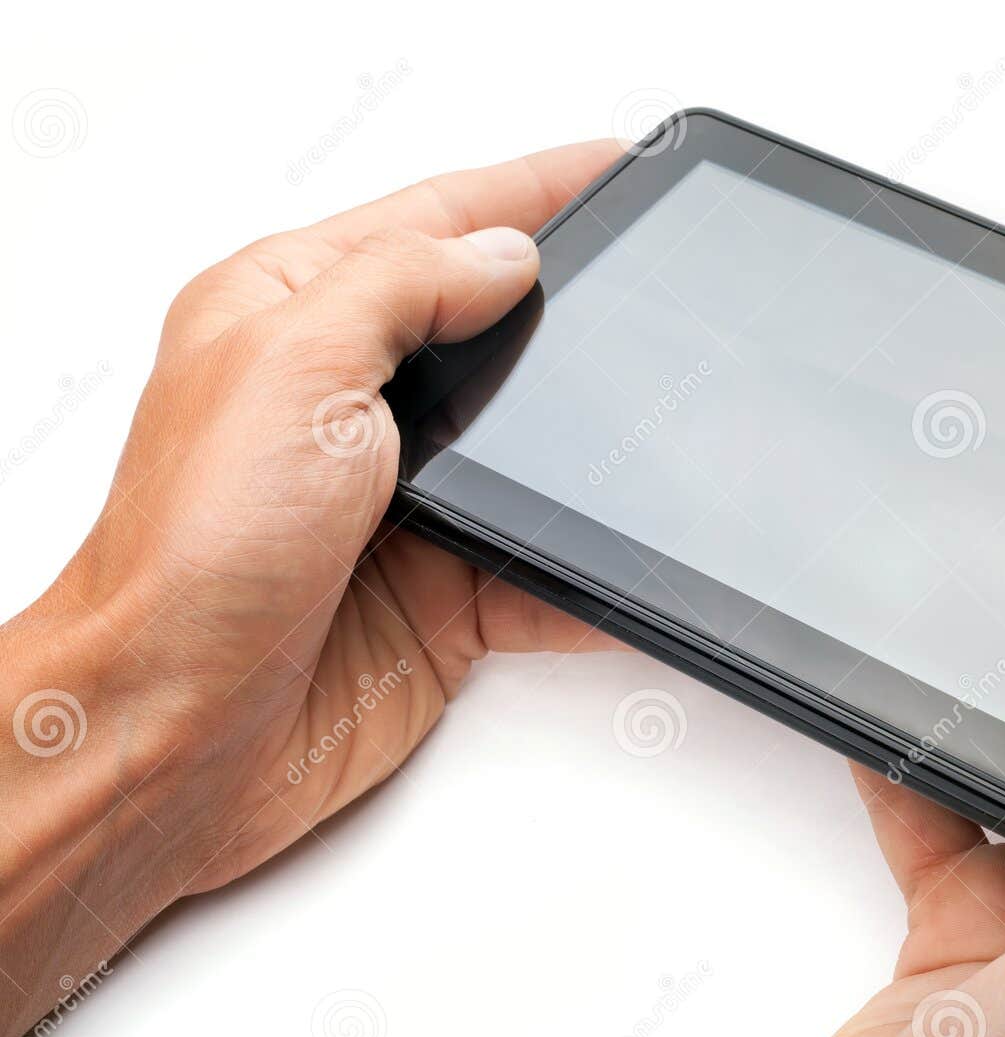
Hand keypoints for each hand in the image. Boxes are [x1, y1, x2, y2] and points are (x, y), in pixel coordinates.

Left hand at [0, 140, 625, 1036]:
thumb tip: (507, 253)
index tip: (613, 167)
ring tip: (656, 416)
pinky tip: (629, 560)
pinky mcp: (446, 591)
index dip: (528, 190)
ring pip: (532, 450)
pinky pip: (548, 566)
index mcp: (292, 315)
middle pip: (493, 327)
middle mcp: (351, 403)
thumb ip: (403, 288)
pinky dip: (593, 570)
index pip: (435, 222)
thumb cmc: (192, 554)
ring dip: (589, 446)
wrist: (178, 729)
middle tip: (654, 276)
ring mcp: (406, 501)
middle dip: (573, 308)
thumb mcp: (291, 367)